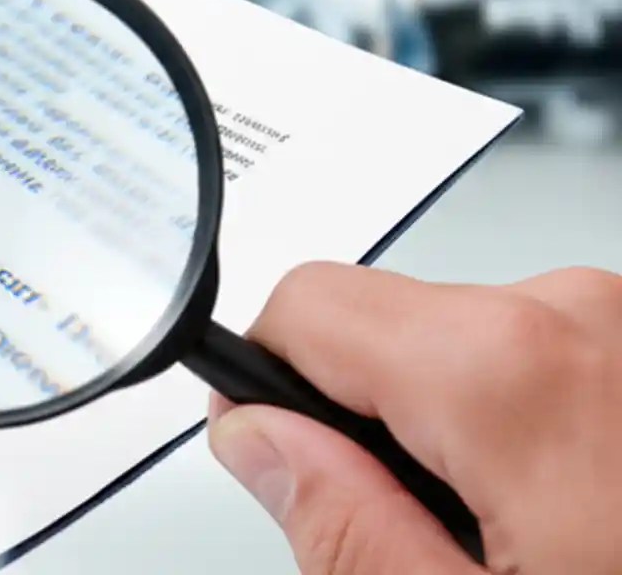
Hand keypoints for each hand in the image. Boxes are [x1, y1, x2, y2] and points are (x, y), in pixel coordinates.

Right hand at [208, 263, 621, 573]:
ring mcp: (614, 322)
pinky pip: (524, 353)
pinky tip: (559, 504)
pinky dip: (512, 420)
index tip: (286, 460)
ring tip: (514, 530)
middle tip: (428, 535)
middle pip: (376, 327)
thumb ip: (346, 528)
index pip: (302, 307)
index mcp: (507, 369)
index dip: (262, 387)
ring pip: (450, 341)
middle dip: (367, 420)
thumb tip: (255, 440)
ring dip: (446, 425)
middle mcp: (571, 313)